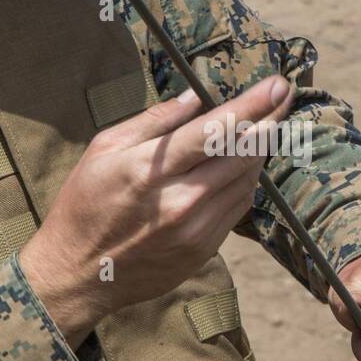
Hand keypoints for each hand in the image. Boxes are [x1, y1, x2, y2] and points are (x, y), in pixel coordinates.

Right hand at [19, 74, 294, 343]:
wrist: (78, 275)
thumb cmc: (84, 205)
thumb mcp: (104, 150)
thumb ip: (153, 121)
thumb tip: (194, 98)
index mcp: (151, 171)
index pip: (214, 131)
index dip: (253, 105)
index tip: (278, 85)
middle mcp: (180, 202)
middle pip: (243, 155)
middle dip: (270, 120)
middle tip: (283, 97)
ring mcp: (196, 230)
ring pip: (247, 181)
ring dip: (260, 151)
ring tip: (266, 125)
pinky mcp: (203, 249)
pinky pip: (238, 207)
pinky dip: (246, 181)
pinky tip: (244, 164)